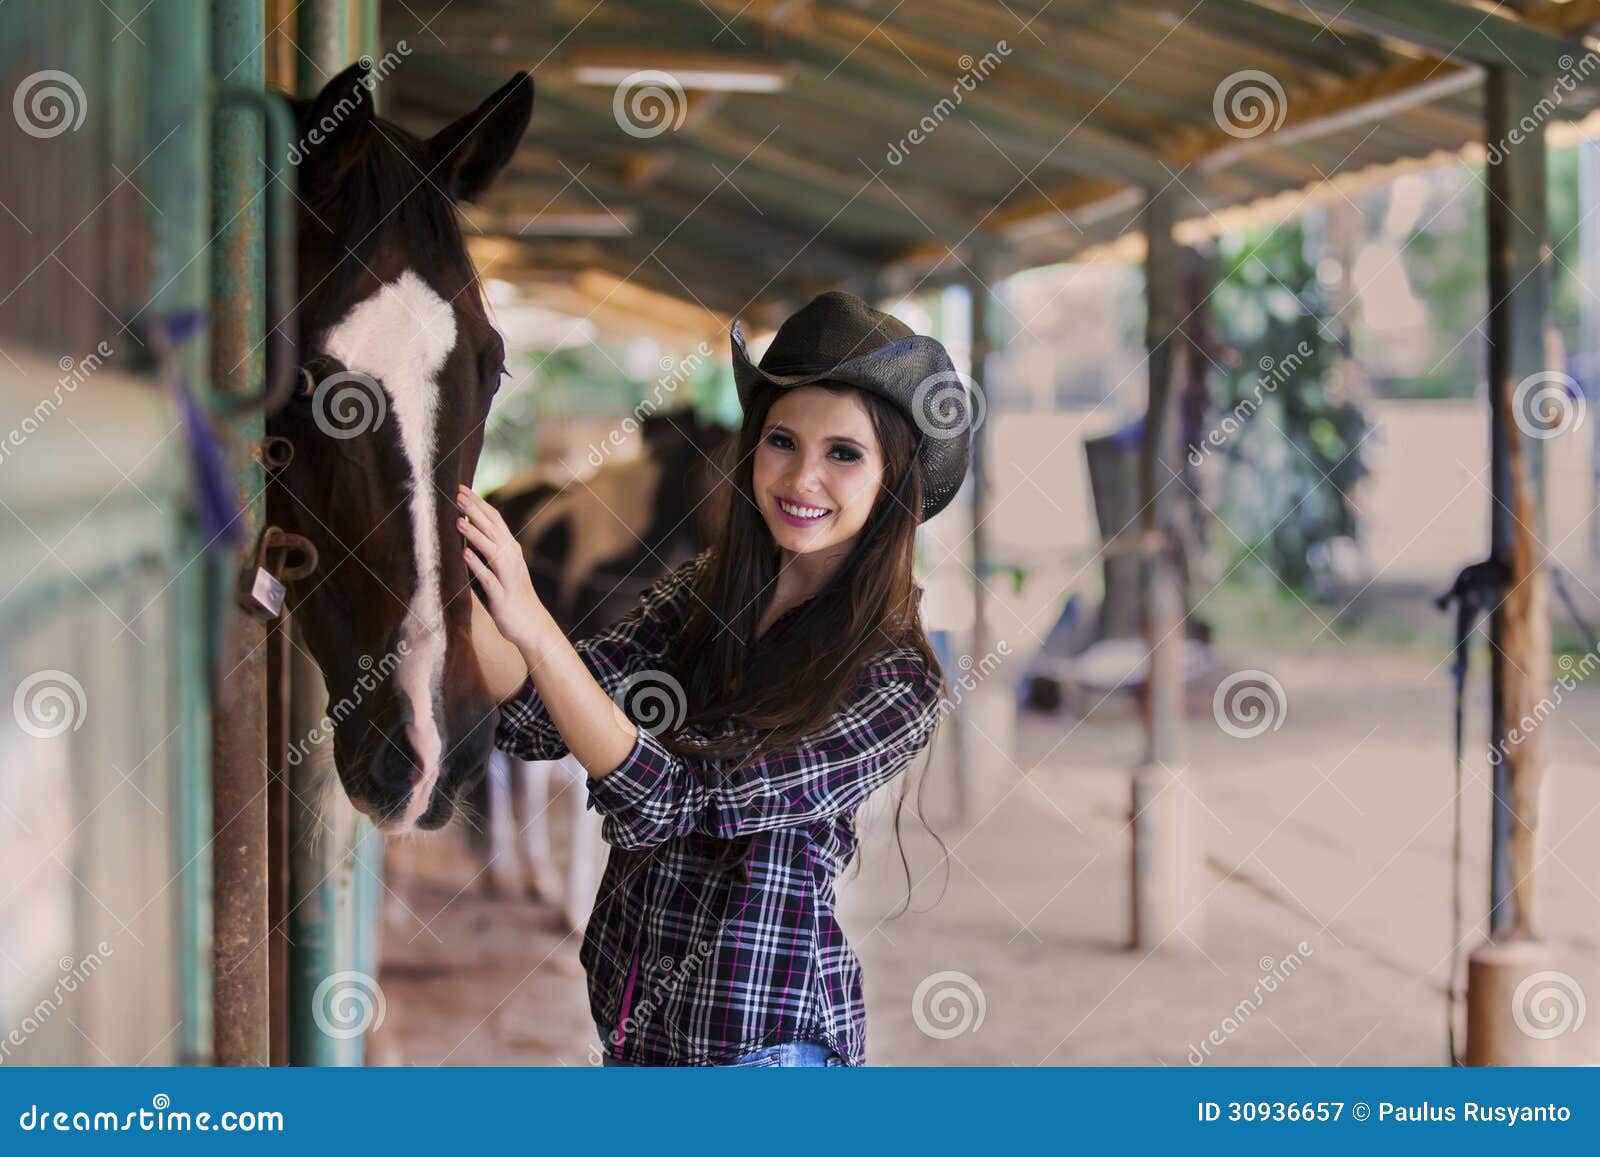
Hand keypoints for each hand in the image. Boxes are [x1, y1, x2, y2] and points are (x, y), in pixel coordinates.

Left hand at [456, 485, 551, 653]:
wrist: (532, 626)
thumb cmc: (513, 596)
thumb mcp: (502, 568)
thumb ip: (488, 550)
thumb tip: (466, 532)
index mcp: (510, 550)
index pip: (494, 520)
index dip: (478, 503)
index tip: (461, 488)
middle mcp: (511, 559)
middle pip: (492, 529)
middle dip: (474, 511)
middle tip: (457, 494)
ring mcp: (508, 577)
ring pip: (492, 550)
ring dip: (475, 534)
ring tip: (457, 520)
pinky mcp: (502, 596)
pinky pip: (489, 578)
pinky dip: (477, 564)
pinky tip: (464, 553)